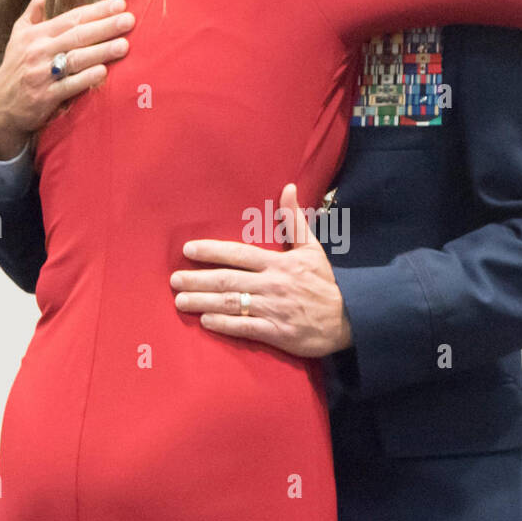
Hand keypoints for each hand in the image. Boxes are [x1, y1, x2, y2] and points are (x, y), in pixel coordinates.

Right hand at [0, 0, 134, 157]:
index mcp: (36, 34)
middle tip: (129, 20)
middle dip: (105, 26)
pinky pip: (68, 86)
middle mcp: (39, 51)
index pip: (71, 18)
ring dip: (101, 51)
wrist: (0, 107)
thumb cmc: (16, 68)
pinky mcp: (44, 97)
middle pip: (77, 35)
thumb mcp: (18, 37)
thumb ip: (33, 13)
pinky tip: (103, 72)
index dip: (97, 10)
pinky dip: (86, 78)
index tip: (120, 4)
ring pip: (76, 59)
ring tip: (124, 45)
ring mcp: (41, 74)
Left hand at [170, 183, 352, 356]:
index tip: (188, 251)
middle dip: (197, 280)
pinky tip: (205, 322)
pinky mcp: (276, 332)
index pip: (238, 254)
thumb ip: (294, 221)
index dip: (211, 252)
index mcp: (278, 263)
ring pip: (231, 304)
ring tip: (180, 301)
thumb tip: (288, 188)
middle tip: (173, 280)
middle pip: (227, 280)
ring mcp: (273, 309)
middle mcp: (271, 284)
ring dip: (202, 302)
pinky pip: (245, 327)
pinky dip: (224, 324)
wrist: (348, 318)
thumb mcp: (312, 249)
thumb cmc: (324, 283)